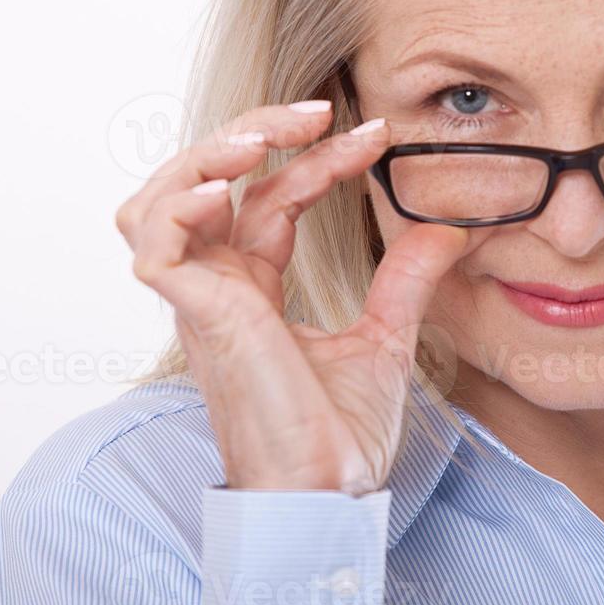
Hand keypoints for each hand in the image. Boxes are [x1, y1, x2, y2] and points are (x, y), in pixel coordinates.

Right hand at [114, 100, 469, 493]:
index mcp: (250, 287)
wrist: (330, 494)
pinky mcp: (198, 321)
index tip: (380, 138)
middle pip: (205, 180)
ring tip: (261, 137)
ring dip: (204, 155)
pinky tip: (225, 189)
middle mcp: (217, 287)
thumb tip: (449, 229)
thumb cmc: (339, 435)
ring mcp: (200, 302)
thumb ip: (405, 277)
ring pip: (160, 200)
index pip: (271, 195)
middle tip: (321, 110)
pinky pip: (154, 248)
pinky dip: (178, 207)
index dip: (319, 157)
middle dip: (254, 130)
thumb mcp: (386, 336)